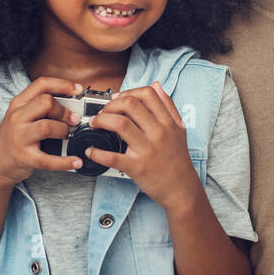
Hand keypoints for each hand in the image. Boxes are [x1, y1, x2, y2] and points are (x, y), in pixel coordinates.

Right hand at [0, 77, 84, 190]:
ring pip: (47, 126)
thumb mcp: (22, 116)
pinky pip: (47, 159)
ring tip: (69, 136)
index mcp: (18, 104)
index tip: (78, 89)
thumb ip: (41, 108)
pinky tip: (76, 161)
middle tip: (73, 120)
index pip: (41, 84)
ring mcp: (19, 137)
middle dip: (64, 111)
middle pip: (45, 102)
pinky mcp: (23, 157)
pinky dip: (65, 162)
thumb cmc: (14, 137)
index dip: (62, 84)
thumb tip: (73, 107)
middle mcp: (17, 117)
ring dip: (64, 131)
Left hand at [86, 82, 202, 213]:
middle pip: (130, 105)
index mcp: (167, 122)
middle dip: (111, 105)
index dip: (128, 93)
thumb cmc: (178, 159)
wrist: (181, 188)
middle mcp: (158, 133)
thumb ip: (168, 106)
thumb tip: (156, 86)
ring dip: (101, 121)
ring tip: (95, 124)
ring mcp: (147, 150)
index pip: (147, 94)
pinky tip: (91, 151)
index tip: (119, 100)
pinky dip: (97, 152)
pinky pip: (112, 157)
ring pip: (120, 124)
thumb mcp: (179, 129)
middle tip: (103, 112)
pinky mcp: (136, 167)